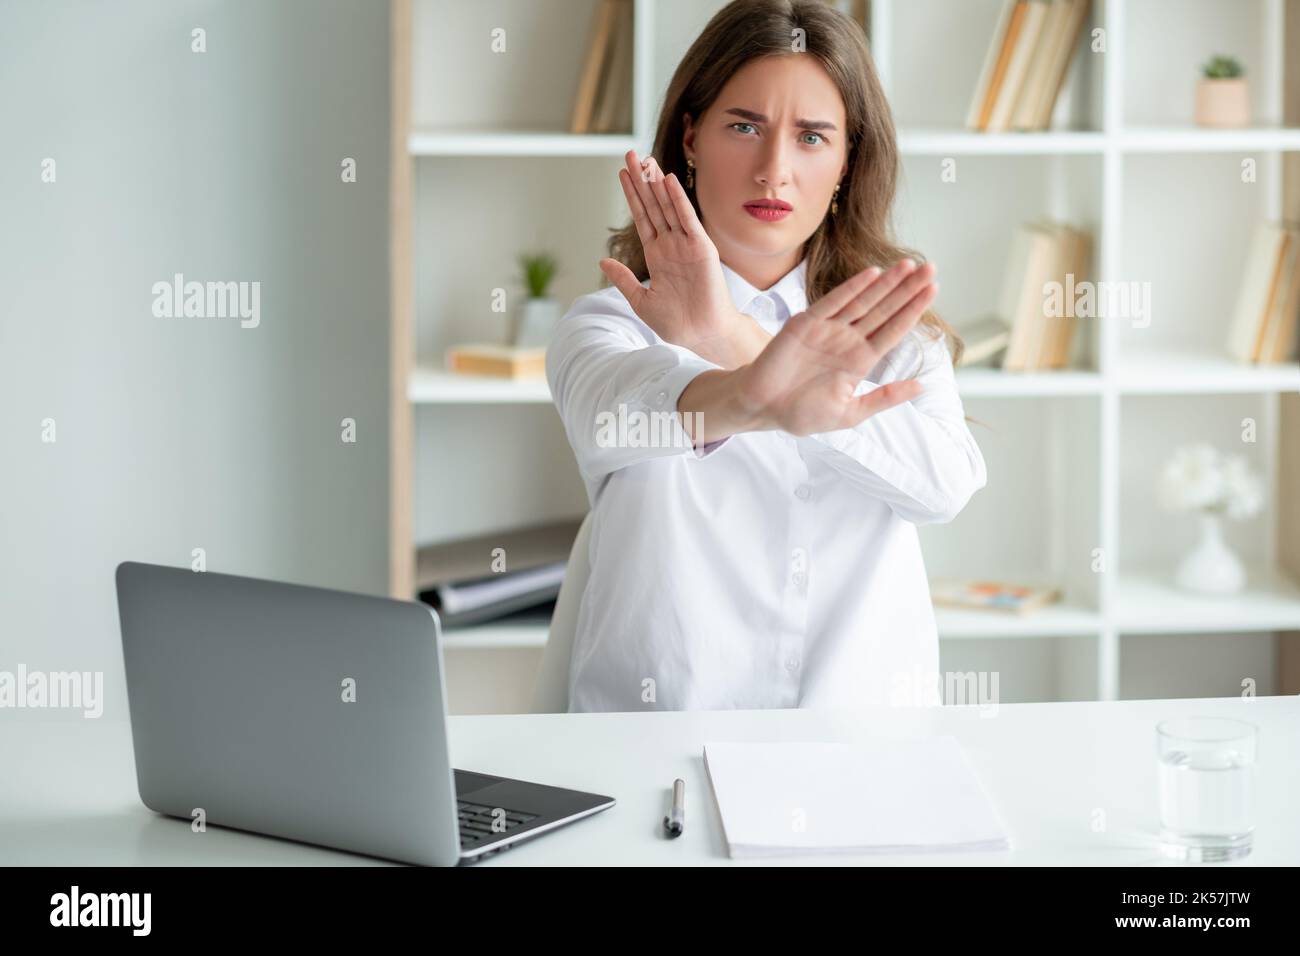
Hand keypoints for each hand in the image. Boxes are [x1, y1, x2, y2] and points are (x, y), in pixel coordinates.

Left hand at [599, 150, 746, 364]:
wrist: (700, 335)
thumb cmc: (676, 323)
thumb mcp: (641, 301)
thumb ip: (623, 280)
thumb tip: (603, 262)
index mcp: (657, 255)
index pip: (642, 218)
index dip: (632, 195)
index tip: (623, 173)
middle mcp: (671, 245)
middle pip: (653, 205)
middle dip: (642, 180)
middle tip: (631, 154)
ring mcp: (686, 244)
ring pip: (668, 206)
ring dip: (656, 182)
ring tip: (645, 159)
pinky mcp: (701, 248)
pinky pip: (687, 219)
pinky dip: (677, 199)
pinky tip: (667, 180)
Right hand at [736, 259, 938, 435]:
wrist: (763, 409)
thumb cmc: (802, 413)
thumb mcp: (850, 412)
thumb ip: (884, 398)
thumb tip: (921, 387)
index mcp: (860, 360)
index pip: (893, 330)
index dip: (913, 310)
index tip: (933, 290)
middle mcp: (847, 340)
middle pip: (884, 310)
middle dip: (907, 290)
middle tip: (931, 268)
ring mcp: (827, 330)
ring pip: (863, 302)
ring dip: (886, 284)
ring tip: (909, 265)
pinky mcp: (805, 324)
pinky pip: (832, 303)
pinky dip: (852, 289)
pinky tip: (872, 275)